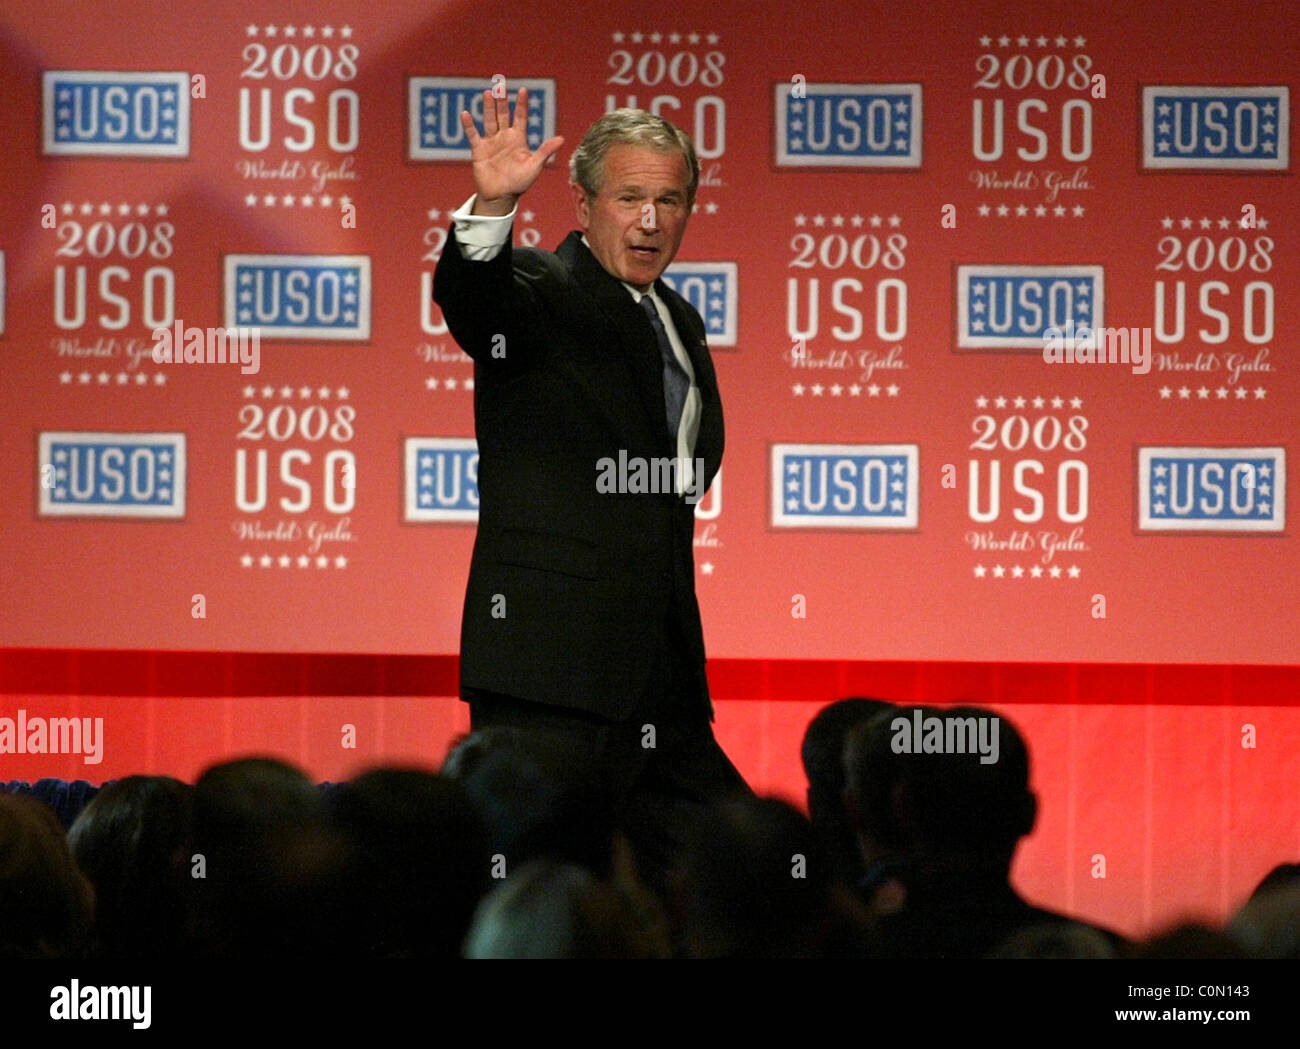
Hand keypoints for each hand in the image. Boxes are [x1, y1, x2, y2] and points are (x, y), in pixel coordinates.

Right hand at [462, 85, 563, 214]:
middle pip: (503, 115)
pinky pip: (473, 135)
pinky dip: (469, 125)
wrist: (502, 197)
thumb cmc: (520, 183)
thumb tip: (562, 139)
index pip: (520, 117)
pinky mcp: (478, 150)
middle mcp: (504, 137)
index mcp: (518, 139)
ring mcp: (491, 142)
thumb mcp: (535, 166)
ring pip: (489, 121)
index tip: (523, 90)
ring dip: (488, 108)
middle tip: (501, 86)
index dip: (521, 104)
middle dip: (502, 101)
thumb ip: (545, 151)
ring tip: (488, 93)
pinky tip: (466, 114)